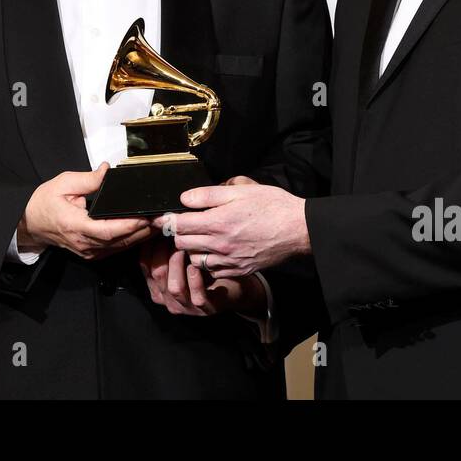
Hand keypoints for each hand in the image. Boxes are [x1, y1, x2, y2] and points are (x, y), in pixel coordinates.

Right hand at [17, 163, 152, 259]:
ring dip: (141, 236)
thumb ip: (88, 179)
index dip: (129, 225)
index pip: (108, 230)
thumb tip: (107, 171)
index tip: (146, 216)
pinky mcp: (91, 253)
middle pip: (119, 241)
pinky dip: (131, 240)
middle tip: (162, 217)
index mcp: (75, 225)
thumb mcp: (64, 183)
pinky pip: (115, 249)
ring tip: (159, 223)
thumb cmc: (44, 203)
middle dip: (143, 230)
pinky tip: (144, 231)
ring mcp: (88, 251)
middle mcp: (84, 243)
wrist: (30, 223)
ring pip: (120, 247)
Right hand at [138, 237, 265, 317]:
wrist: (233, 288)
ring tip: (184, 248)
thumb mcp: (183, 259)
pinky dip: (195, 280)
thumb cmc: (206, 270)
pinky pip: (196, 296)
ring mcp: (186, 306)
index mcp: (158, 286)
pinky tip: (196, 265)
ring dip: (178, 264)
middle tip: (172, 234)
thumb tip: (161, 222)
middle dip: (163, 251)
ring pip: (174, 286)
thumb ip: (169, 247)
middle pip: (157, 274)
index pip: (145, 265)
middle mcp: (168, 298)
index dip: (150, 246)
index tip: (158, 229)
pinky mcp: (204, 309)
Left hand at [153, 183, 309, 276]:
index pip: (179, 225)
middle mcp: (220, 245)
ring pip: (194, 259)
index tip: (163, 217)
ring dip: (191, 248)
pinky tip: (214, 250)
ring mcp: (228, 260)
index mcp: (218, 222)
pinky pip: (212, 270)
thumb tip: (185, 198)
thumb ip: (208, 194)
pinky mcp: (238, 270)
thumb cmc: (272, 205)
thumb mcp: (241, 190)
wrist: (297, 229)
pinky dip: (207, 262)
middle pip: (182, 243)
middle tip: (182, 224)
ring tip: (198, 237)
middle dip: (178, 233)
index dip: (168, 220)